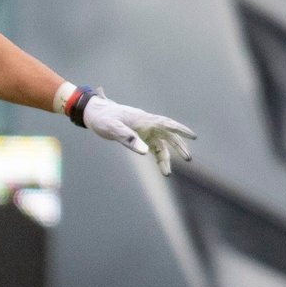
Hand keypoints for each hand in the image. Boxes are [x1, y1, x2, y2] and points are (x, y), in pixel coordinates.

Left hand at [80, 91, 195, 173]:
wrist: (93, 113)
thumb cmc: (103, 118)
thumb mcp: (114, 129)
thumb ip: (129, 139)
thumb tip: (145, 152)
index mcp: (144, 119)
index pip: (167, 124)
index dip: (181, 130)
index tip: (193, 136)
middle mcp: (147, 124)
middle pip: (168, 136)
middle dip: (178, 147)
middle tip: (188, 159)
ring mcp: (144, 130)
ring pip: (160, 145)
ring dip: (165, 158)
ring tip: (167, 173)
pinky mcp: (139, 136)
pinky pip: (152, 147)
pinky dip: (157, 157)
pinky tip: (161, 167)